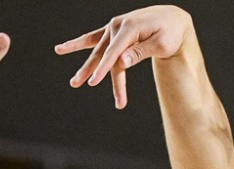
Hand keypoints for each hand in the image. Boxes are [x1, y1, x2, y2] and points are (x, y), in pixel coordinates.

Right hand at [56, 5, 193, 109]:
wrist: (172, 19)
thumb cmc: (170, 33)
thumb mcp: (162, 44)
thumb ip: (141, 52)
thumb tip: (122, 62)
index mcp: (131, 27)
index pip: (114, 52)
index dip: (104, 69)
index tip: (94, 82)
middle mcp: (118, 25)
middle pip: (104, 54)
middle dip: (93, 72)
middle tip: (79, 85)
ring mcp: (113, 26)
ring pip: (98, 50)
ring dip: (86, 66)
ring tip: (73, 81)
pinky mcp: (112, 30)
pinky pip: (93, 38)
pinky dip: (77, 43)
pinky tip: (61, 48)